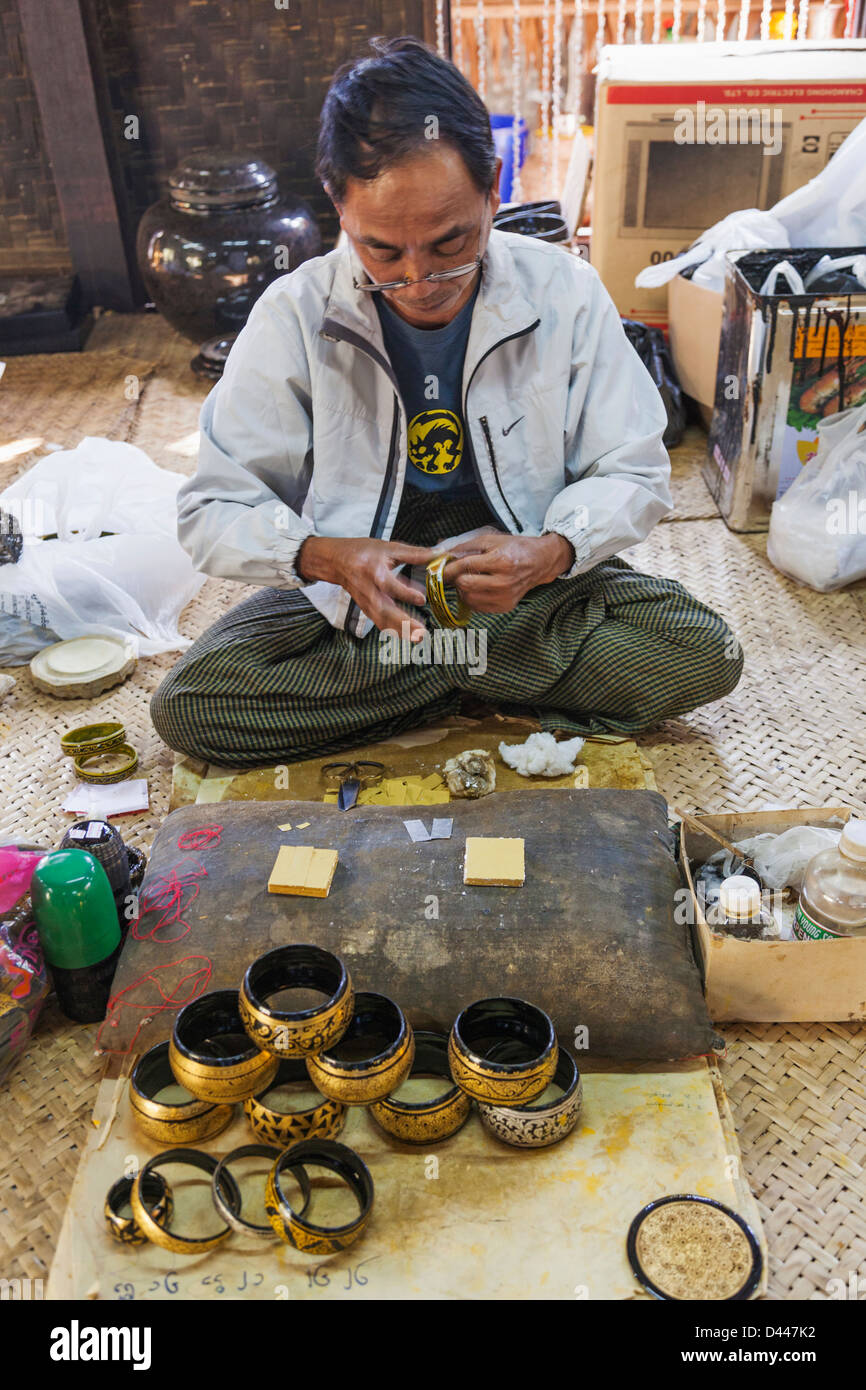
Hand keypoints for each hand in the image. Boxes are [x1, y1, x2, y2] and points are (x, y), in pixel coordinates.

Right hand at [297, 535, 435, 639]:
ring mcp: (366, 602)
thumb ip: (414, 554)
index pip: (390, 586)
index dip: (405, 594)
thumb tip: (438, 553)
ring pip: (382, 621)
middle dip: (403, 623)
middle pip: (384, 610)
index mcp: (374, 571)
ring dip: (400, 631)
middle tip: (421, 632)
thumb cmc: (364, 552)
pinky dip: (395, 631)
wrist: (337, 561)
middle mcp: (369, 590)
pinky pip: (381, 623)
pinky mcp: (367, 610)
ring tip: (418, 638)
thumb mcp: (388, 548)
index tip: (422, 599)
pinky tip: (410, 636)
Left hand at [441, 531, 574, 612]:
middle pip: (465, 584)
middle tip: (457, 572)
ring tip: (470, 579)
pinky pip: (478, 606)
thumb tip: (443, 553)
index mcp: (501, 561)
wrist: (539, 562)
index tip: (438, 568)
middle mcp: (504, 582)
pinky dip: (472, 597)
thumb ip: (467, 545)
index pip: (466, 566)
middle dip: (456, 578)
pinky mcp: (505, 606)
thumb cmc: (515, 548)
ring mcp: (505, 597)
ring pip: (469, 598)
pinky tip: (478, 587)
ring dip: (463, 589)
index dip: (449, 567)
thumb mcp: (492, 539)